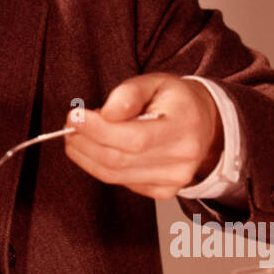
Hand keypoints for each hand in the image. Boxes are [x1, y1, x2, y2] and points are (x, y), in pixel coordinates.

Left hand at [64, 74, 222, 199]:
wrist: (203, 124)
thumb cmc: (174, 100)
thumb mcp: (154, 82)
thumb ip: (128, 93)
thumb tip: (106, 114)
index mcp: (184, 125)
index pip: (134, 138)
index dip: (98, 130)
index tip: (74, 116)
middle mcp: (183, 157)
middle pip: (119, 160)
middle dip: (85, 143)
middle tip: (70, 127)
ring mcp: (175, 179)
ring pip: (115, 175)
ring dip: (87, 157)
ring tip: (78, 137)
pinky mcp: (165, 191)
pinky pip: (122, 183)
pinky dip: (102, 167)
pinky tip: (100, 149)